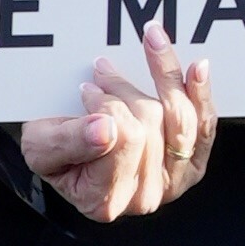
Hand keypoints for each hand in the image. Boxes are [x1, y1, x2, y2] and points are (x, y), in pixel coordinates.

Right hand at [16, 27, 214, 223]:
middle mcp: (145, 196)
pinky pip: (204, 125)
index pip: (123, 137)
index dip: (104, 105)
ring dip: (165, 74)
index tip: (87, 90)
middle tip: (102, 74)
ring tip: (149, 45)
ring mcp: (173, 180)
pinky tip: (197, 68)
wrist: (69, 161)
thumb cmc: (54, 153)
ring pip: (180, 117)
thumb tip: (103, 129)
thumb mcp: (40, 149)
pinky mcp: (192, 164)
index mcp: (106, 199)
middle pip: (150, 121)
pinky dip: (200, 93)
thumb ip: (66, 141)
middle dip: (123, 89)